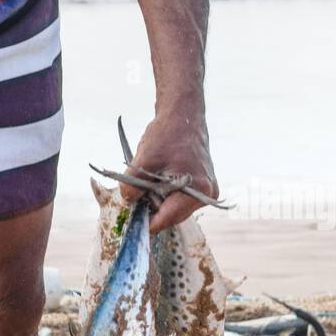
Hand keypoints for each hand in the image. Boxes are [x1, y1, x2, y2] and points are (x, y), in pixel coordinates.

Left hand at [119, 112, 217, 232]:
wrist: (183, 114)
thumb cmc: (167, 134)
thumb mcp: (143, 161)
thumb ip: (132, 187)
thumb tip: (128, 203)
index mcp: (198, 190)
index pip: (167, 219)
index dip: (146, 222)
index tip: (130, 220)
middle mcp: (207, 194)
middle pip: (171, 216)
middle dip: (152, 208)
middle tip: (137, 192)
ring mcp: (206, 190)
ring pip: (173, 208)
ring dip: (157, 199)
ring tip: (150, 177)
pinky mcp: (201, 185)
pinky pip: (178, 198)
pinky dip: (164, 192)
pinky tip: (159, 176)